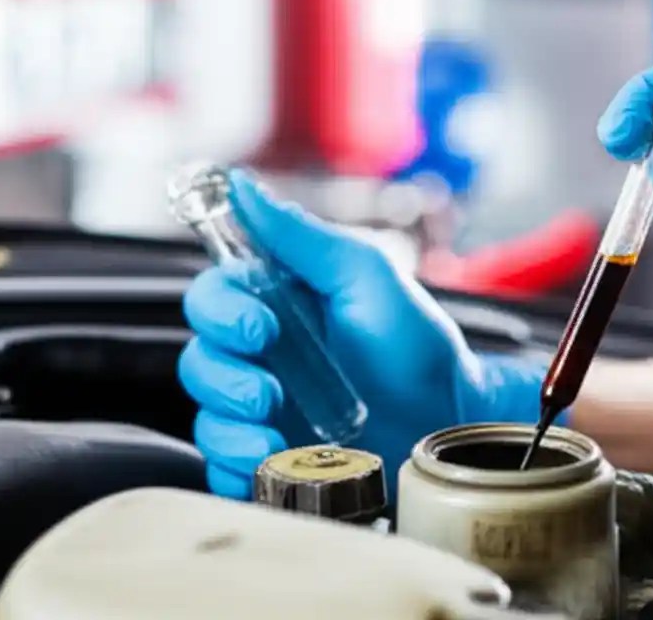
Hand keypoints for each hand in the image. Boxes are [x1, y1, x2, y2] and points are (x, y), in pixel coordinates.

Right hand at [179, 171, 547, 498]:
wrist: (453, 425)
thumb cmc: (419, 350)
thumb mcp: (366, 278)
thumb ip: (303, 236)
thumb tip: (242, 186)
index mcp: (280, 303)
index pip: (213, 294)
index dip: (221, 310)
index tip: (259, 327)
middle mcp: (264, 355)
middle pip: (199, 355)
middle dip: (223, 375)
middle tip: (267, 393)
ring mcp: (265, 409)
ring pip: (206, 413)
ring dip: (229, 427)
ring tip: (274, 440)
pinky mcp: (271, 458)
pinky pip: (223, 464)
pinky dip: (233, 466)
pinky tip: (269, 465)